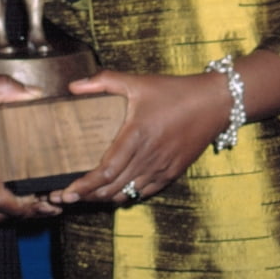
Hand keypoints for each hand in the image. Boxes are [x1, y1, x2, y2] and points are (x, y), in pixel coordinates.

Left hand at [49, 69, 229, 206]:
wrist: (213, 103)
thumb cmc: (172, 91)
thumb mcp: (137, 82)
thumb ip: (104, 81)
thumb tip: (73, 86)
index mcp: (136, 135)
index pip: (106, 170)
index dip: (85, 185)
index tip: (67, 191)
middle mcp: (148, 157)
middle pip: (113, 187)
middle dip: (87, 195)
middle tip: (66, 197)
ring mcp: (161, 168)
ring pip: (128, 193)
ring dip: (105, 198)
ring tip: (86, 197)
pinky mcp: (172, 172)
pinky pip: (145, 191)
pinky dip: (127, 195)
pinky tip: (116, 192)